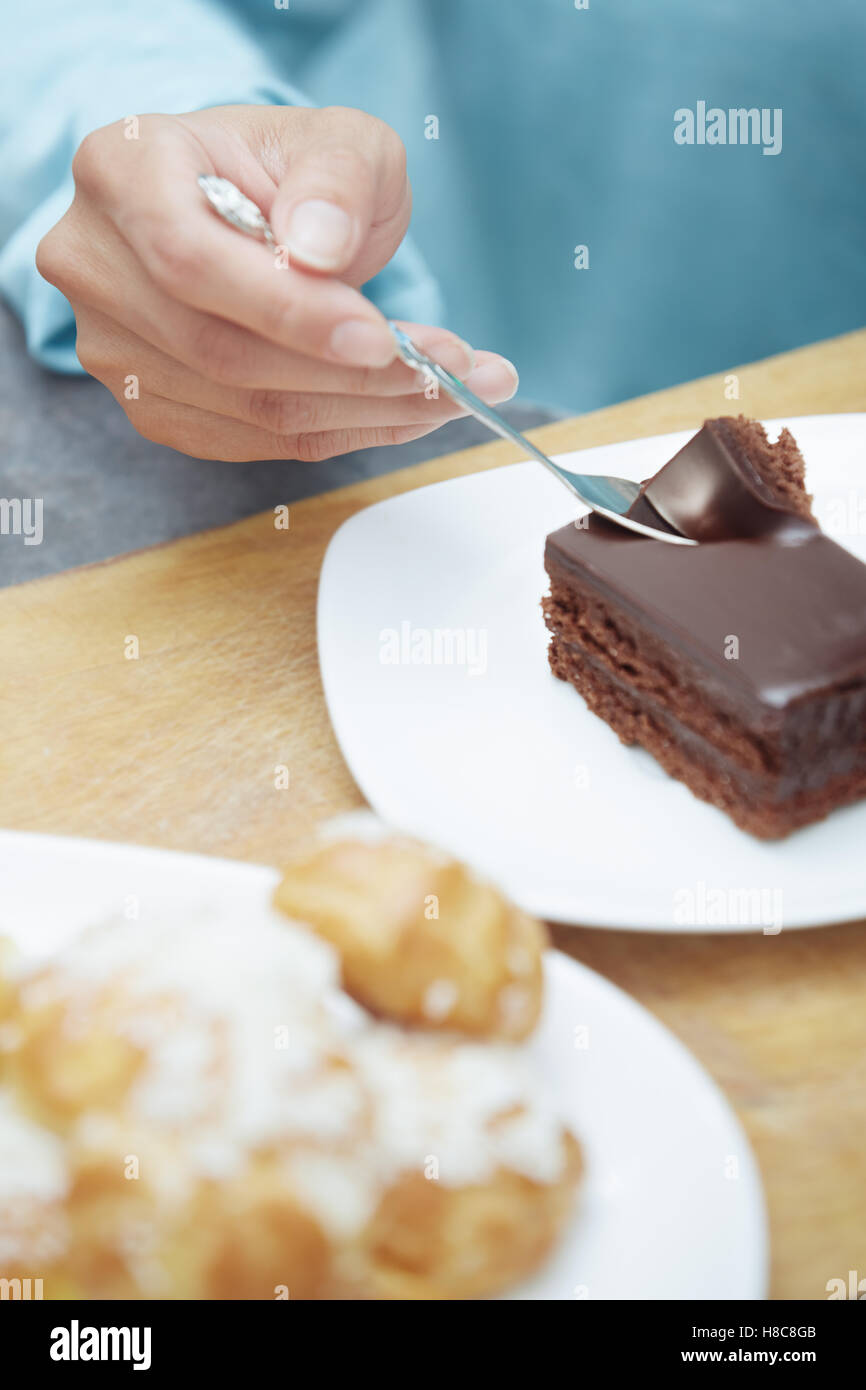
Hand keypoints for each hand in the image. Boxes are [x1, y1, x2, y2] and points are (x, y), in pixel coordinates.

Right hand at [36, 105, 517, 460]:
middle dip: (353, 374)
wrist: (255, 211)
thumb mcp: (336, 139)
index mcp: (121, 172)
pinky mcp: (156, 407)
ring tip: (453, 391)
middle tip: (454, 372)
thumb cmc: (290, 171)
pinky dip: (343, 432)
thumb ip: (334, 178)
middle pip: (222, 351)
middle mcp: (97, 265)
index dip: (287, 310)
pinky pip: (257, 441)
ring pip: (247, 408)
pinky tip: (404, 411)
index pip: (189, 259)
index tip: (381, 337)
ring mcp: (115, 349)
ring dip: (366, 411)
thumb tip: (319, 249)